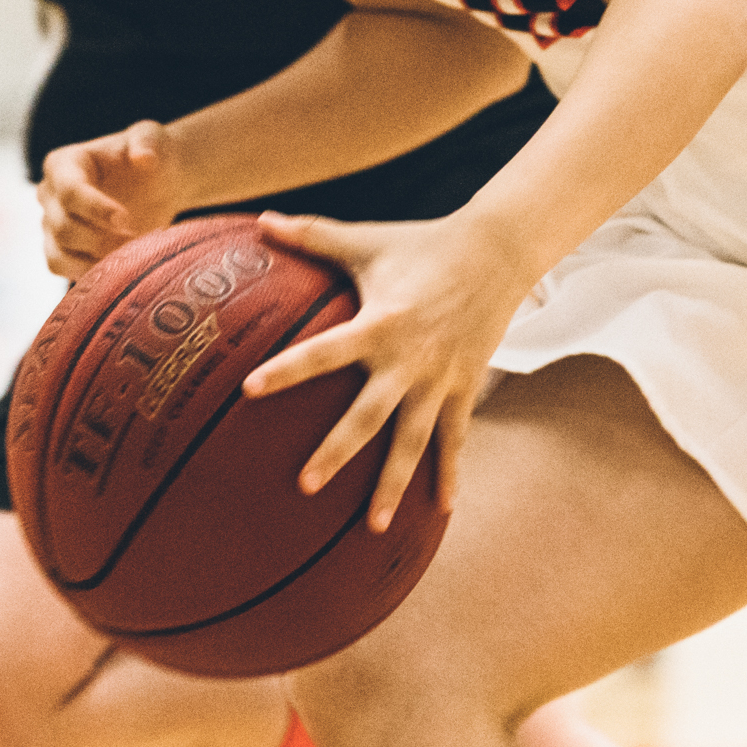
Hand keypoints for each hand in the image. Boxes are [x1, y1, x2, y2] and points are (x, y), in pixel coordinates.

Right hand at [36, 120, 185, 278]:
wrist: (158, 185)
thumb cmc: (153, 156)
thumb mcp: (154, 138)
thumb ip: (148, 142)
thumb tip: (143, 158)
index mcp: (63, 163)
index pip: (69, 191)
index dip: (96, 209)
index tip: (126, 220)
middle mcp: (48, 193)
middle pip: (63, 227)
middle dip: (102, 238)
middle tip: (137, 239)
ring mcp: (51, 223)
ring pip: (59, 253)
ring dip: (96, 259)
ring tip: (130, 253)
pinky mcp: (59, 249)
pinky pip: (61, 268)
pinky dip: (87, 273)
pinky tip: (117, 267)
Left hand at [245, 211, 530, 530]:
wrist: (496, 252)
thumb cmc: (420, 243)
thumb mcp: (365, 240)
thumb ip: (311, 234)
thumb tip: (261, 220)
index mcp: (378, 323)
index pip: (322, 350)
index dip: (287, 369)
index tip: (250, 388)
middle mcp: (408, 359)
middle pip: (368, 415)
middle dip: (338, 452)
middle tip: (306, 485)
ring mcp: (440, 380)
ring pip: (414, 441)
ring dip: (393, 484)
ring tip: (374, 526)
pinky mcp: (465, 387)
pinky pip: (456, 438)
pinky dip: (449, 474)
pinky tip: (441, 511)